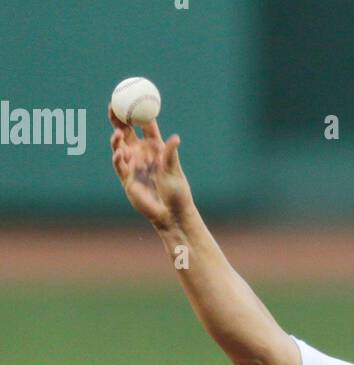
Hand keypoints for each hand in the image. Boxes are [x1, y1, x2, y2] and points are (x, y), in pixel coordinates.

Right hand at [108, 107, 190, 230]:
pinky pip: (118, 164)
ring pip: (119, 144)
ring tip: (118, 133)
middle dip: (117, 117)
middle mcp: (141, 152)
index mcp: (154, 147)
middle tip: (112, 105)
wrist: (171, 213)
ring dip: (116, 137)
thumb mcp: (174, 171)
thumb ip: (171, 154)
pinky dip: (117, 157)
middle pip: (125, 129)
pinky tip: (119, 153)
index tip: (131, 97)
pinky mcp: (126, 177)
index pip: (143, 124)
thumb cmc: (177, 192)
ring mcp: (132, 163)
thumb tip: (176, 139)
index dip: (137, 110)